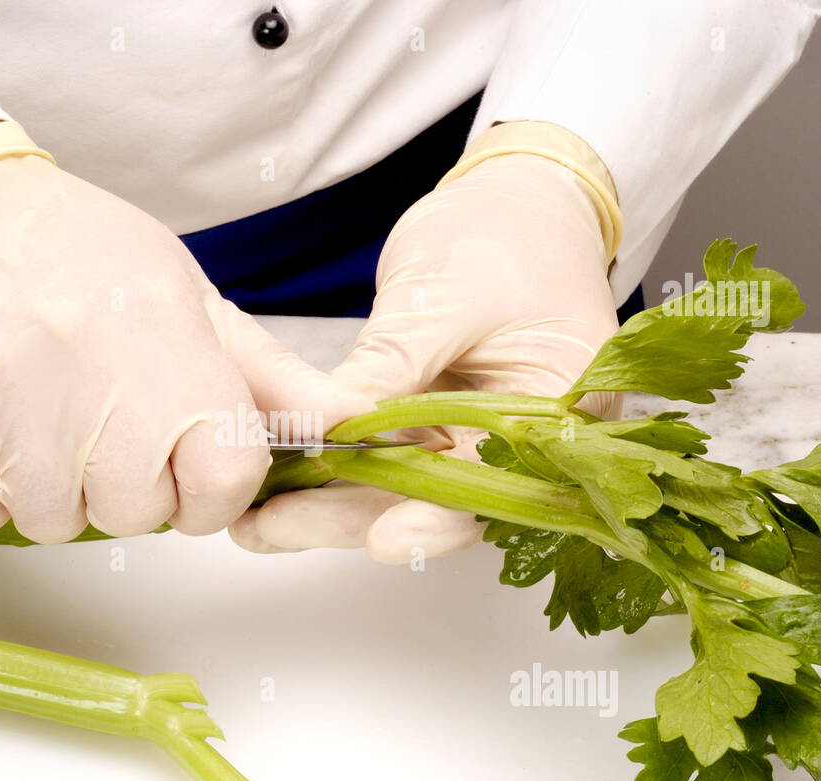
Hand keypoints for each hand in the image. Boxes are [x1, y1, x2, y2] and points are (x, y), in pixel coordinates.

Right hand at [0, 155, 367, 541]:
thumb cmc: (80, 253)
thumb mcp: (187, 298)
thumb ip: (267, 377)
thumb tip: (350, 420)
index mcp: (173, 352)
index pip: (224, 483)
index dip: (208, 491)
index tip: (184, 468)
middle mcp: (95, 383)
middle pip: (135, 516)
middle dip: (123, 486)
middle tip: (96, 421)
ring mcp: (10, 406)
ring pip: (54, 522)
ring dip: (52, 487)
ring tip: (39, 409)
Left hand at [230, 152, 619, 561]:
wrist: (516, 204)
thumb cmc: (503, 233)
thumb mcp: (443, 293)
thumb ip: (393, 363)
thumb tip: (334, 428)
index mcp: (562, 411)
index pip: (498, 487)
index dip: (438, 521)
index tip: (379, 538)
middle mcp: (526, 445)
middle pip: (442, 507)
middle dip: (356, 521)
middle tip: (276, 526)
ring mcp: (477, 439)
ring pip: (405, 495)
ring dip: (333, 508)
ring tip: (259, 519)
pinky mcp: (436, 429)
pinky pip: (387, 464)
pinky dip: (334, 474)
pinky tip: (277, 485)